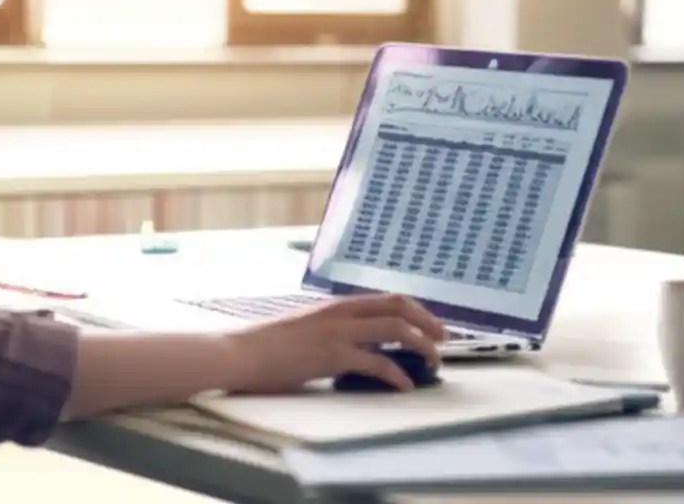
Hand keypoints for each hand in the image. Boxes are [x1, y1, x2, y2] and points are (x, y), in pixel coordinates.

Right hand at [226, 294, 447, 392]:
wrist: (240, 352)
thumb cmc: (267, 344)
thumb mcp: (306, 327)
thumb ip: (333, 330)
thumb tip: (358, 344)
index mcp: (336, 304)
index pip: (387, 298)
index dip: (416, 310)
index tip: (430, 324)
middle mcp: (341, 312)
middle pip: (399, 306)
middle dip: (428, 322)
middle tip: (443, 340)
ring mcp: (337, 333)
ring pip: (395, 331)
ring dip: (421, 346)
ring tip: (434, 363)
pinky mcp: (331, 357)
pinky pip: (377, 365)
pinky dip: (397, 375)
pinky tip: (405, 386)